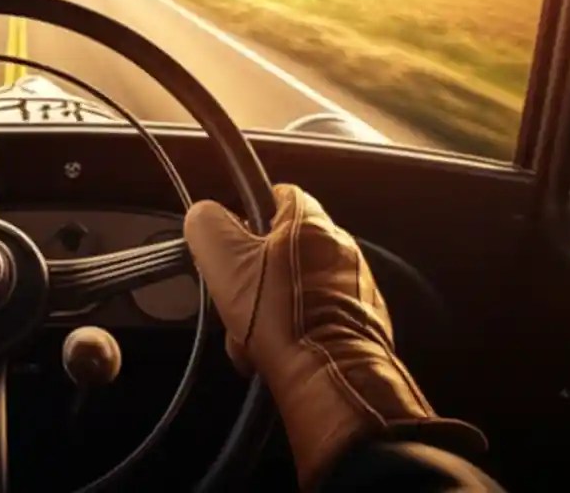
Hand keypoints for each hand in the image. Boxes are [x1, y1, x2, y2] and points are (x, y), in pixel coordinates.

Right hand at [184, 184, 483, 489]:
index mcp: (312, 222)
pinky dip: (296, 329)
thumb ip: (207, 225)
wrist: (331, 377)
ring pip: (296, 287)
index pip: (277, 193)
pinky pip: (318, 316)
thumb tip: (204, 215)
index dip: (246, 211)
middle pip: (284, 246)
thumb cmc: (277, 313)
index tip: (230, 240)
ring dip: (270, 307)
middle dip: (253, 273)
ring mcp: (357, 286)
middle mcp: (342, 247)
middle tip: (236, 296)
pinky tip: (277, 351)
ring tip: (252, 336)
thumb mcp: (223, 259)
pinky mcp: (365, 323)